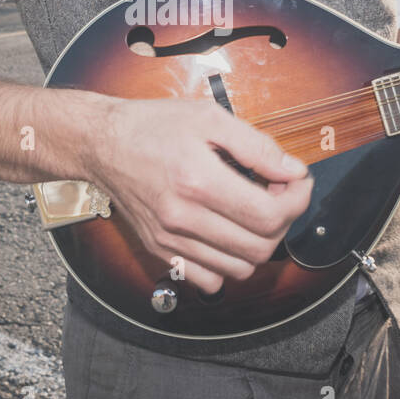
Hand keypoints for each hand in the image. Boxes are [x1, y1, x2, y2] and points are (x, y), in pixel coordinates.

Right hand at [84, 99, 313, 293]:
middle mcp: (183, 217)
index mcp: (198, 180)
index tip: (297, 182)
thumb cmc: (151, 126)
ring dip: (259, 245)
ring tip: (253, 213)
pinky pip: (208, 280)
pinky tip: (227, 234)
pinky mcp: (161, 250)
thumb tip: (292, 170)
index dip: (297, 200)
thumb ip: (256, 146)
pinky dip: (227, 265)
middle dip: (283, 221)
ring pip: (239, 269)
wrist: (102, 143)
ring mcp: (170, 239)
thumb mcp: (209, 118)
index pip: (269, 215)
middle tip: (278, 194)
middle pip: (260, 247)